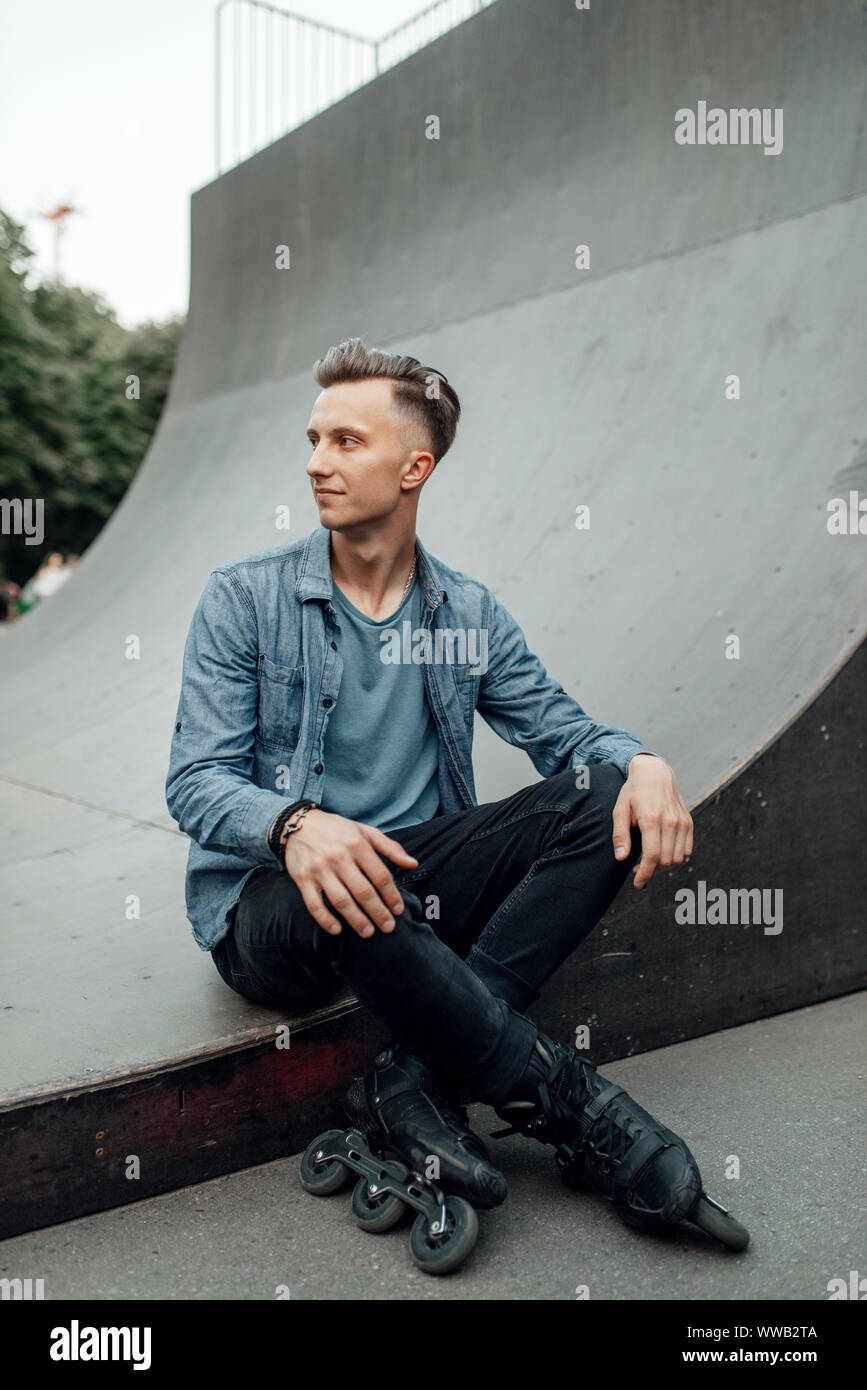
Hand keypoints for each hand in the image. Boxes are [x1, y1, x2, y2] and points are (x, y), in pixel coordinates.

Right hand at [282, 808, 418, 937]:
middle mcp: (339, 857)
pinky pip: (314, 904)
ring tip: (368, 932)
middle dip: (378, 912)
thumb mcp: (365, 831)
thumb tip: (413, 864)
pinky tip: (337, 930)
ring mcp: (319, 869)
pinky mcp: (302, 879)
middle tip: (388, 928)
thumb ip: (390, 848)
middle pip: (363, 892)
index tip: (398, 910)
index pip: (380, 875)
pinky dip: (325, 919)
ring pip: (341, 901)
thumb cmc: (337, 830)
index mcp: (357, 845)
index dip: (392, 895)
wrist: (298, 824)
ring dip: (356, 920)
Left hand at [612, 755, 692, 888]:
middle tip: (638, 871)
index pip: (652, 855)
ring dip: (664, 867)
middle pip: (666, 860)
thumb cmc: (634, 792)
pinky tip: (662, 854)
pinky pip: (687, 850)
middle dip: (651, 871)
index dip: (645, 874)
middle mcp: (671, 821)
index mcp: (652, 818)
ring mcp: (682, 822)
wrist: (655, 773)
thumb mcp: (620, 810)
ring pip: (678, 858)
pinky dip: (676, 858)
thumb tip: (621, 857)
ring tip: (649, 863)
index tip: (637, 883)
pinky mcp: (689, 822)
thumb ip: (620, 835)